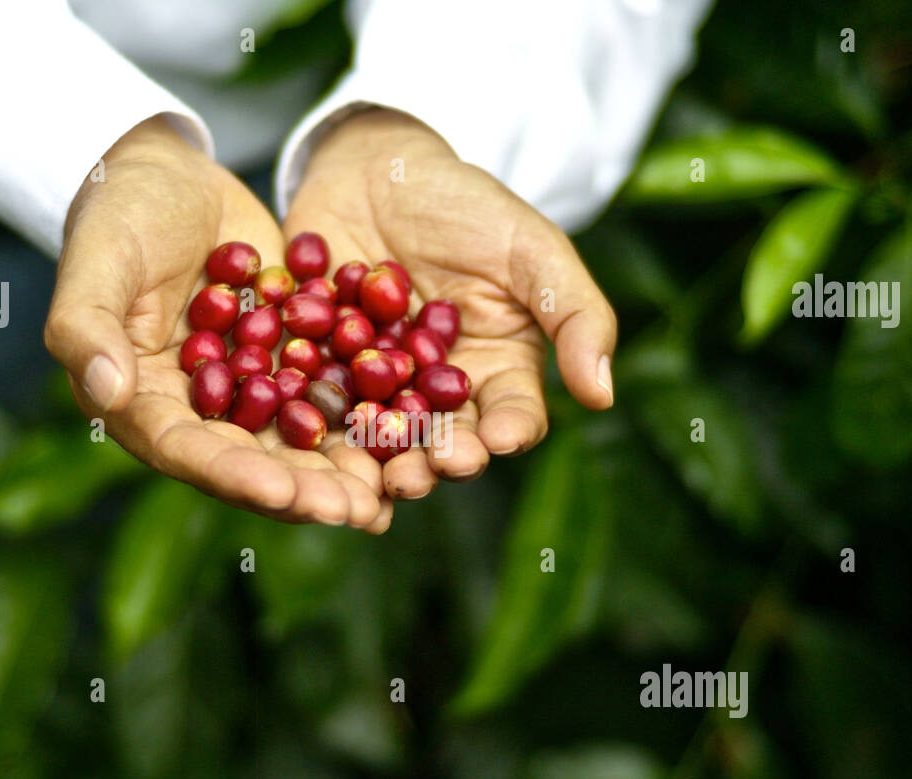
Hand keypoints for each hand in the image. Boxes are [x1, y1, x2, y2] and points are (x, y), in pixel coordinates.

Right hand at [44, 116, 389, 531]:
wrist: (167, 173)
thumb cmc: (118, 212)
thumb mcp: (98, 261)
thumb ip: (87, 329)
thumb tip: (105, 396)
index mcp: (139, 402)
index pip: (187, 451)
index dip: (235, 475)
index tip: (284, 494)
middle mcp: (195, 410)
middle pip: (251, 461)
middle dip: (304, 489)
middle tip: (357, 509)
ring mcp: (244, 389)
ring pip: (296, 441)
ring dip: (341, 469)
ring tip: (391, 493)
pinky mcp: (286, 361)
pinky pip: (326, 396)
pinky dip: (363, 417)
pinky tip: (411, 436)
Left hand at [283, 109, 615, 499]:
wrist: (377, 170)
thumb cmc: (468, 205)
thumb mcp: (532, 248)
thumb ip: (575, 315)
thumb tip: (603, 395)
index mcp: (497, 372)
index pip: (510, 416)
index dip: (506, 432)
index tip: (497, 441)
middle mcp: (438, 394)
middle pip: (444, 441)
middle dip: (437, 460)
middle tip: (427, 471)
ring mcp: (377, 389)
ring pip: (380, 437)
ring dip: (378, 461)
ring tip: (374, 475)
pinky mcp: (321, 374)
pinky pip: (318, 403)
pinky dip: (315, 422)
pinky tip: (308, 435)